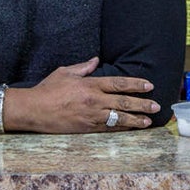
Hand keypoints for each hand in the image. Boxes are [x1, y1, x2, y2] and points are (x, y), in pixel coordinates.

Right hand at [4, 58, 159, 133]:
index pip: (118, 83)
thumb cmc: (47, 90)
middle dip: (142, 104)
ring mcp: (91, 116)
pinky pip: (108, 129)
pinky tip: (130, 129)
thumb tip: (96, 60)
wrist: (33, 110)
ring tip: (148, 121)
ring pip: (119, 118)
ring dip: (135, 120)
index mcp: (89, 84)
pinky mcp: (86, 128)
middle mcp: (93, 100)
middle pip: (123, 102)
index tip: (148, 85)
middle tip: (156, 106)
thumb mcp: (64, 72)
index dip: (135, 84)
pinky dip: (121, 128)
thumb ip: (83, 67)